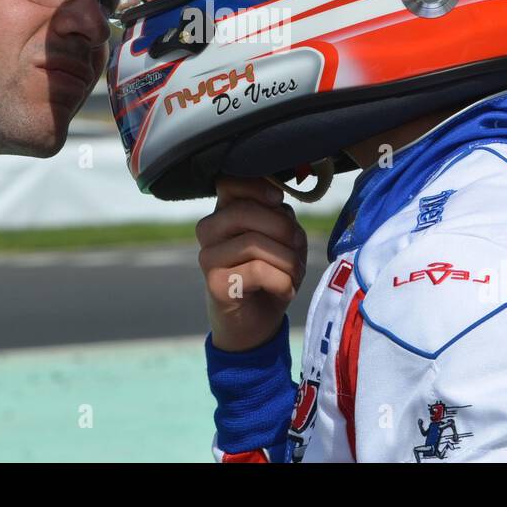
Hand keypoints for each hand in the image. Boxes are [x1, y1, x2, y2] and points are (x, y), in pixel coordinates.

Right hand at [197, 175, 308, 352]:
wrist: (254, 324)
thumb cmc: (269, 275)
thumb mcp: (279, 239)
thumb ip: (278, 217)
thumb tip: (280, 207)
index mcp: (223, 213)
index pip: (229, 183)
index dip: (257, 187)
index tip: (278, 201)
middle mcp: (209, 231)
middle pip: (245, 211)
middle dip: (283, 228)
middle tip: (298, 248)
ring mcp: (208, 258)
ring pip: (254, 242)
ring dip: (288, 260)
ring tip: (294, 273)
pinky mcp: (216, 284)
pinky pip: (258, 271)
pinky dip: (284, 282)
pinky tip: (286, 290)